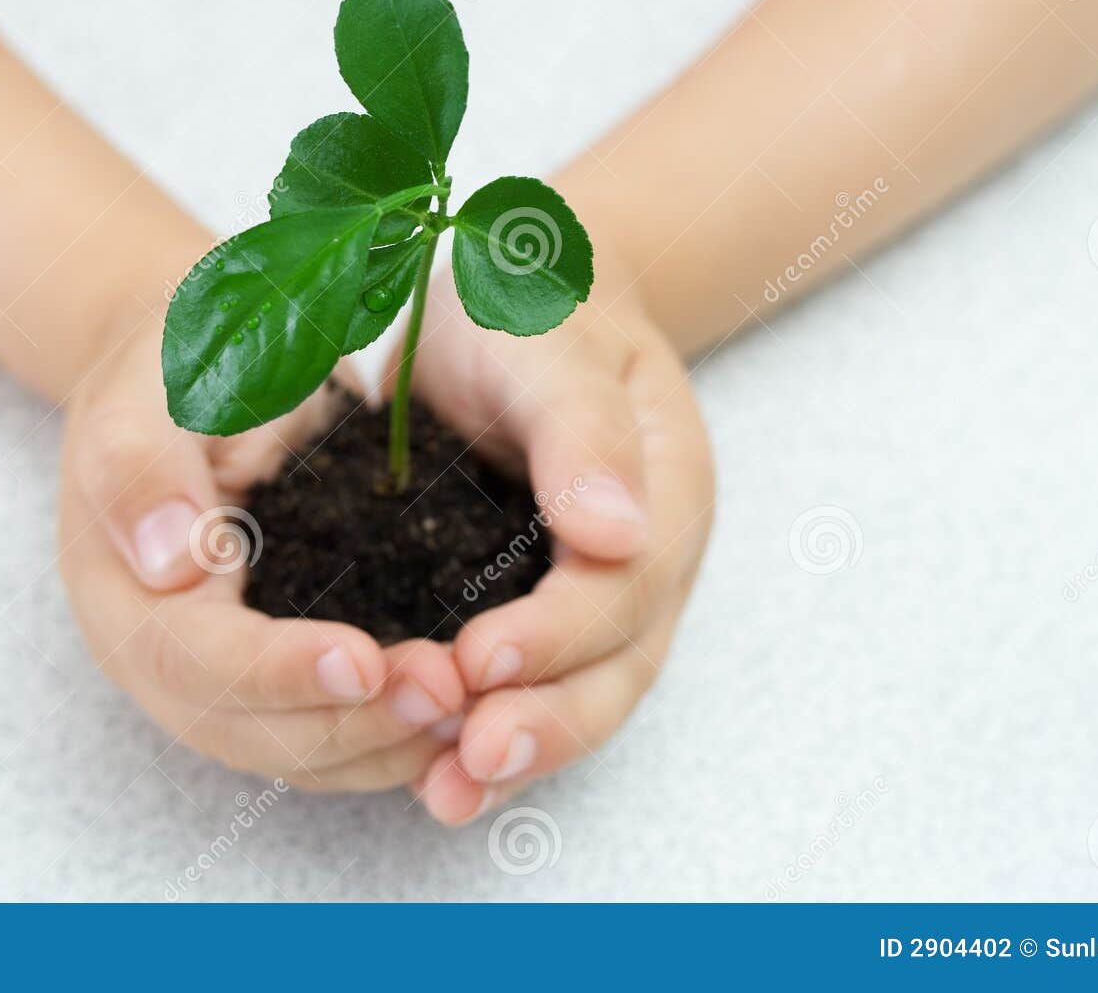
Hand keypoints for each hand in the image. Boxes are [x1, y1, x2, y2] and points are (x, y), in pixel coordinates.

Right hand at [58, 315, 467, 789]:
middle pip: (247, 731)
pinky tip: (464, 717)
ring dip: (384, 743)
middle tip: (447, 690)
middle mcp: (162, 653)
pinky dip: (394, 740)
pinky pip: (331, 738)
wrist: (196, 370)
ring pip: (296, 750)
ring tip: (471, 708)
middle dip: (350, 723)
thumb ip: (143, 458)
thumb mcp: (150, 379)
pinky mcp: (275, 679)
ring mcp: (217, 678)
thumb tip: (168, 562)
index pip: (190, 658)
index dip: (274, 672)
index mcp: (120, 586)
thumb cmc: (178, 361)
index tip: (361, 661)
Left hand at [391, 268, 714, 823]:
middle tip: (471, 760)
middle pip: (618, 664)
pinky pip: (523, 685)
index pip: (631, 581)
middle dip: (548, 721)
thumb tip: (617, 533)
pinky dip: (482, 731)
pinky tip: (429, 776)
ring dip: (518, 754)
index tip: (484, 661)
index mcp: (667, 487)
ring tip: (447, 796)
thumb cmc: (526, 305)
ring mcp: (592, 593)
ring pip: (578, 694)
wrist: (503, 301)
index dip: (562, 631)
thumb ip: (580, 425)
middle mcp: (640, 556)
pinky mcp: (532, 609)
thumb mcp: (549, 336)